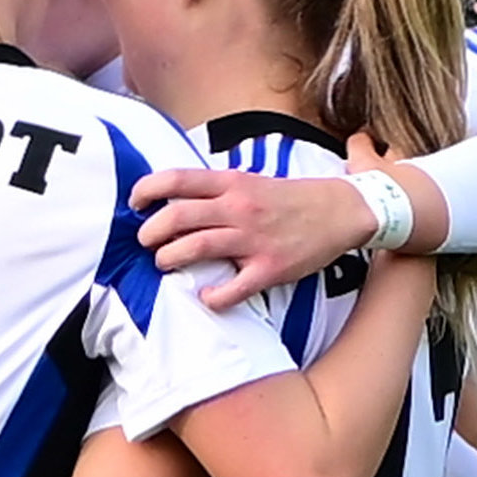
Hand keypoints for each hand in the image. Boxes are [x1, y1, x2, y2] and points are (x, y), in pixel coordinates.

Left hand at [130, 168, 375, 308]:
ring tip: (166, 263)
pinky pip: (233, 288)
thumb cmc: (289, 199)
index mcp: (232, 183)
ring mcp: (254, 239)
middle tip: (148, 242)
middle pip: (178, 217)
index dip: (146, 190)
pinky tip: (207, 296)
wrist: (341, 211)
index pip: (176, 179)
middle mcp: (239, 208)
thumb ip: (214, 190)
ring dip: (171, 259)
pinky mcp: (270, 268)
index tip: (134, 204)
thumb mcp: (251, 181)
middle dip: (151, 232)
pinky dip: (214, 296)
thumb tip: (172, 201)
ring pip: (197, 248)